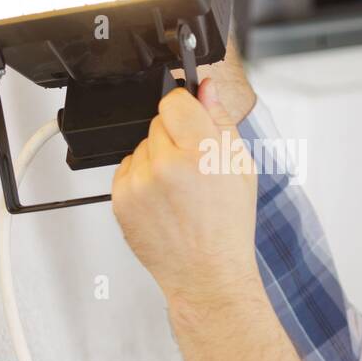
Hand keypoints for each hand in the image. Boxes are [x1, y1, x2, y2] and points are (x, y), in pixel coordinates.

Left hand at [112, 82, 259, 308]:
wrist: (207, 273)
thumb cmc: (227, 226)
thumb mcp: (241, 167)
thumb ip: (220, 121)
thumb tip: (206, 87)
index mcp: (199, 152)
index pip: (175, 100)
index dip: (186, 109)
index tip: (192, 122)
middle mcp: (165, 165)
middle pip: (157, 122)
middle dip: (174, 138)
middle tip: (194, 168)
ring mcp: (139, 184)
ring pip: (141, 146)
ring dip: (156, 159)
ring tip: (179, 189)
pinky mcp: (120, 200)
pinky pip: (127, 169)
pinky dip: (142, 179)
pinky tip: (163, 200)